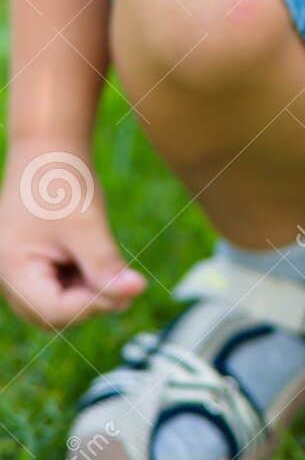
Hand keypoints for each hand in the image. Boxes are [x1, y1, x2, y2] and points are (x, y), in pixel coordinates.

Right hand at [0, 141, 146, 329]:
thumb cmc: (62, 179)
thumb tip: (137, 293)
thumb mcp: (87, 224)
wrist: (49, 146)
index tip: (129, 292)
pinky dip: (82, 280)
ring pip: (58, 303)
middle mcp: (8, 276)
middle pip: (53, 314)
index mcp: (12, 269)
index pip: (53, 311)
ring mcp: (19, 271)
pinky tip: (98, 260)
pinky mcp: (33, 263)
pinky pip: (58, 286)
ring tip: (111, 266)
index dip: (93, 306)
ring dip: (88, 292)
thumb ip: (106, 265)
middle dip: (90, 303)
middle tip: (124, 282)